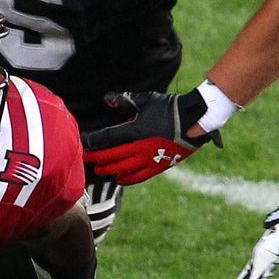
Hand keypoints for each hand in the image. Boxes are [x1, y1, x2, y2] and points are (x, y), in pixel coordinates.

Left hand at [81, 89, 219, 184]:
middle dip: (96, 158)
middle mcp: (139, 148)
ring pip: (122, 169)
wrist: (194, 121)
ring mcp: (149, 159)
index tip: (84, 141)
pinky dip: (126, 179)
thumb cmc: (170, 108)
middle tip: (85, 158)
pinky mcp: (158, 167)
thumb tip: (107, 99)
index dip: (93, 140)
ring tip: (99, 170)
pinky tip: (119, 179)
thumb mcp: (146, 100)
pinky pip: (138, 177)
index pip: (108, 137)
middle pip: (111, 157)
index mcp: (135, 130)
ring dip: (108, 170)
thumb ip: (125, 100)